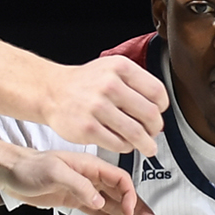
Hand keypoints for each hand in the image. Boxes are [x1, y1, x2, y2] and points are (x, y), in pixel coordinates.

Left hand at [4, 149, 160, 214]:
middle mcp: (91, 178)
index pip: (120, 179)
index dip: (130, 195)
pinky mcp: (75, 201)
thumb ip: (79, 186)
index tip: (129, 212)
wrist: (10, 173)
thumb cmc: (30, 167)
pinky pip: (98, 213)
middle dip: (139, 210)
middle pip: (122, 194)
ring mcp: (84, 190)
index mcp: (90, 166)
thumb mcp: (54, 172)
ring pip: (113, 206)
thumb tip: (100, 202)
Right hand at [41, 56, 168, 156]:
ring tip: (147, 147)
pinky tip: (124, 144)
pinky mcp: (88, 128)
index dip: (162, 107)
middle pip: (150, 114)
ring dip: (146, 144)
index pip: (156, 91)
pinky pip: (118, 144)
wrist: (52, 91)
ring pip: (136, 133)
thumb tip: (159, 108)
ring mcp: (97, 107)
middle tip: (154, 133)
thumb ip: (135, 83)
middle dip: (156, 128)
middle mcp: (109, 84)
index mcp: (120, 67)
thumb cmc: (85, 84)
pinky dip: (126, 147)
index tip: (159, 113)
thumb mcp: (111, 69)